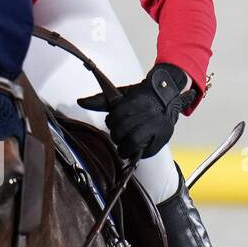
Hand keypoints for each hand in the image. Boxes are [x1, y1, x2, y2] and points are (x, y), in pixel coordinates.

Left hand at [77, 63, 196, 159]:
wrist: (167, 97)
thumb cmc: (141, 97)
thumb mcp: (122, 95)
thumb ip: (102, 100)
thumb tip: (80, 102)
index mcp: (136, 101)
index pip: (116, 116)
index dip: (111, 122)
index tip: (112, 122)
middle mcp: (148, 113)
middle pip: (122, 130)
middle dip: (116, 135)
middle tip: (118, 135)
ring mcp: (157, 126)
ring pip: (133, 142)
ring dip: (124, 147)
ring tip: (124, 145)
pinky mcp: (163, 138)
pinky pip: (146, 151)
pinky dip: (137, 152)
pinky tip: (135, 148)